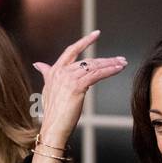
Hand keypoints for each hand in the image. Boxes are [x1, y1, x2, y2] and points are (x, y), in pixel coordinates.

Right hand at [32, 30, 127, 144]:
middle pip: (87, 60)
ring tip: (122, 64)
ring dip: (110, 64)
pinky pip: (96, 75)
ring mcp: (68, 78)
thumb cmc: (53, 113)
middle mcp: (60, 72)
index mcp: (54, 71)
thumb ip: (46, 74)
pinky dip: (109, 71)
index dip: (84, 41)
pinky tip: (118, 69)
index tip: (96, 34)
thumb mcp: (47, 89)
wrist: (52, 128)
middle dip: (106, 59)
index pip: (71, 51)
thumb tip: (39, 64)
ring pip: (93, 66)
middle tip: (120, 59)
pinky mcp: (76, 86)